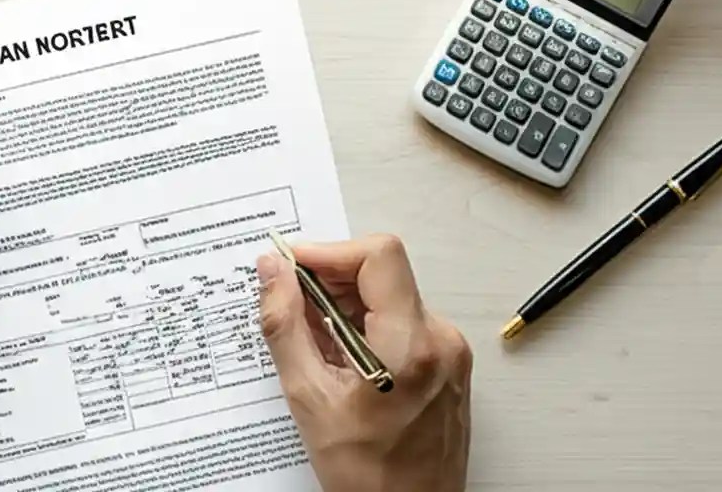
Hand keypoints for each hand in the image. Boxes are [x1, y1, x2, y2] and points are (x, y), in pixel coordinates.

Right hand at [256, 235, 471, 491]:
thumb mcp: (308, 397)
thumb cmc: (368, 476)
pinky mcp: (447, 364)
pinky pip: (402, 322)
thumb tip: (272, 273)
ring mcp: (449, 353)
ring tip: (316, 348)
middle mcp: (440, 341)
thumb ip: (285, 325)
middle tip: (292, 307)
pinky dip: (366, 327)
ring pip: (390, 298)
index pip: (378, 256)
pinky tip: (341, 362)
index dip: (329, 252)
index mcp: (410, 345)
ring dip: (346, 308)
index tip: (293, 266)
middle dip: (330, 281)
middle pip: (382, 274)